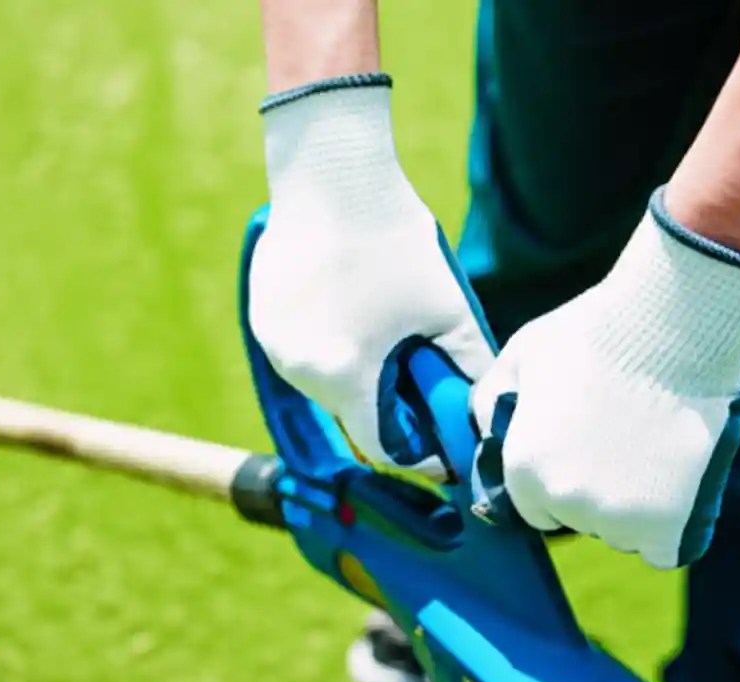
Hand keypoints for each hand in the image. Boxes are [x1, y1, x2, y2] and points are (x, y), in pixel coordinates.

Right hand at [248, 74, 494, 467]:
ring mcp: (272, 343)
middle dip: (386, 400)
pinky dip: (327, 340)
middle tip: (417, 369)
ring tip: (382, 329)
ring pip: (322, 380)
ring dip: (354, 369)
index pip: (381, 445)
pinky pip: (298, 349)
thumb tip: (478, 407)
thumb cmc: (393, 237)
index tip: (439, 438)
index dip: (418, 449)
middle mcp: (297, 369)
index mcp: (343, 374)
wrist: (331, 174)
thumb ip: (469, 365)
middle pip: (350, 410)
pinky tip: (349, 303)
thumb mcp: (447, 307)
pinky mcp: (260, 316)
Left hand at [472, 188, 739, 567]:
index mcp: (522, 468)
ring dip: (629, 510)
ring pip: (618, 533)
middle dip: (588, 493)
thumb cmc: (590, 336)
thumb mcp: (518, 358)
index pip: (531, 506)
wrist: (667, 330)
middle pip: (575, 518)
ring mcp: (617, 515)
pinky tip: (670, 496)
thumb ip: (490, 401)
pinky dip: (665, 532)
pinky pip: (661, 551)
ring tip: (647, 459)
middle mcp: (563, 500)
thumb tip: (485, 431)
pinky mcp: (667, 520)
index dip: (552, 483)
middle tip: (614, 449)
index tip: (576, 457)